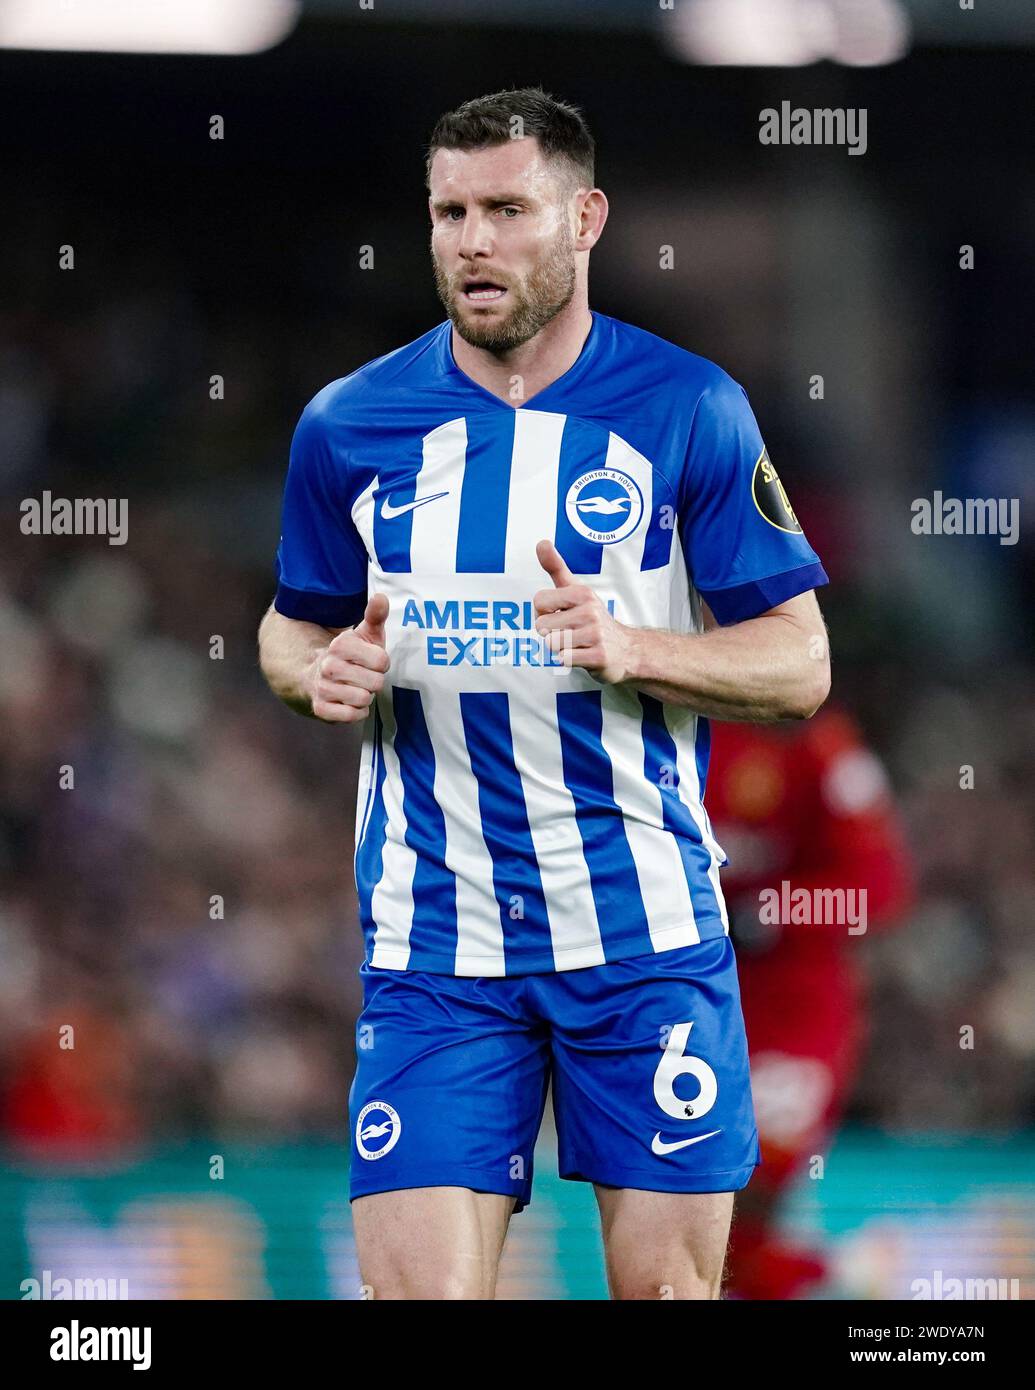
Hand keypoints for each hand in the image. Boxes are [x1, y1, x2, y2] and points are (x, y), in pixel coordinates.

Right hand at [306, 593, 389, 722]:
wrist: (314, 675)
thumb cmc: (349, 656)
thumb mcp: (363, 634)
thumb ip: (374, 616)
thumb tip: (381, 597)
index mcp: (340, 645)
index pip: (381, 661)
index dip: (382, 664)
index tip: (373, 661)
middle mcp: (328, 665)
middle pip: (375, 682)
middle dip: (374, 682)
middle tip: (364, 677)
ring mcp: (322, 687)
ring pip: (363, 700)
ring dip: (365, 697)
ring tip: (357, 688)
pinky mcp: (320, 708)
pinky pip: (350, 716)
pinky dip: (356, 712)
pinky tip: (351, 703)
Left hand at [533, 539, 636, 684]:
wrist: (626, 650)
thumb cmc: (593, 619)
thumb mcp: (576, 590)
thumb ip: (556, 567)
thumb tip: (541, 542)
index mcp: (582, 593)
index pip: (538, 601)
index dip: (543, 612)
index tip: (560, 614)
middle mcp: (590, 611)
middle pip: (541, 625)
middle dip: (551, 633)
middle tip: (570, 633)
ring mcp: (596, 634)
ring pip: (551, 644)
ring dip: (560, 648)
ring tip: (578, 643)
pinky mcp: (599, 656)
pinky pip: (564, 659)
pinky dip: (570, 660)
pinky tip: (583, 654)